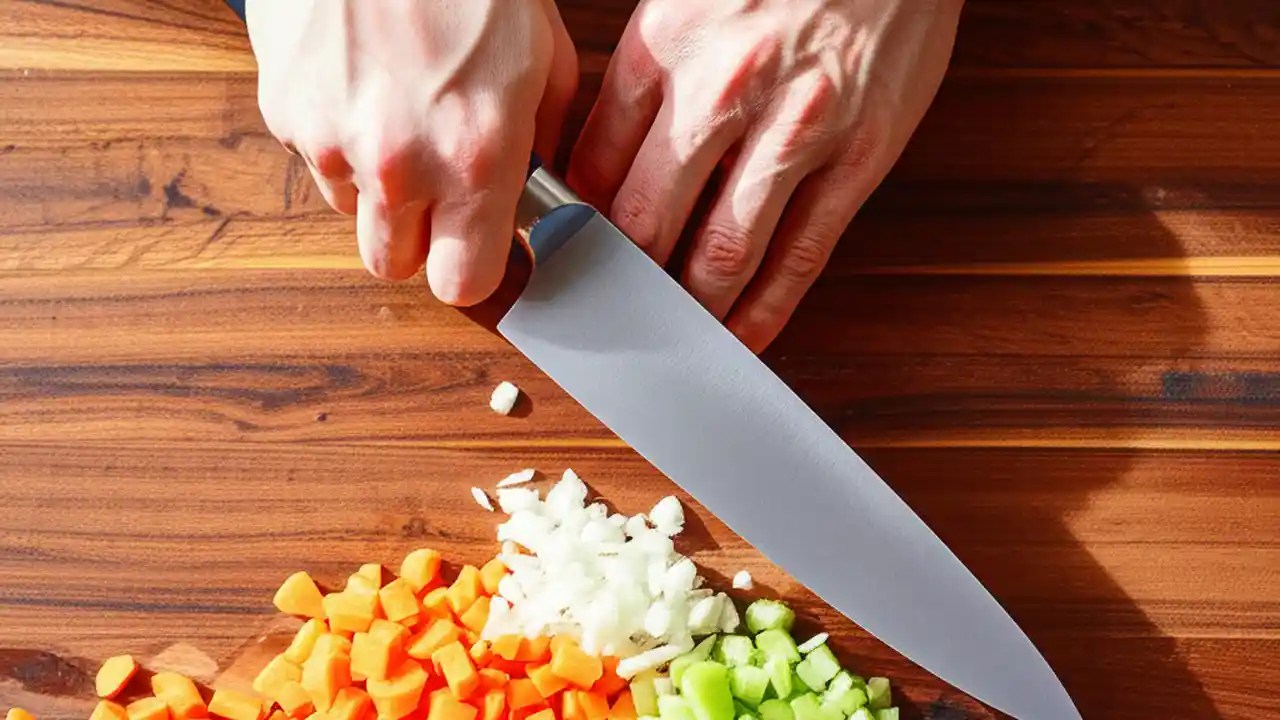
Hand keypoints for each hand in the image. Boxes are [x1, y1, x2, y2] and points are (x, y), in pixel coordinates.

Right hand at [247, 0, 577, 304]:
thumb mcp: (542, 52)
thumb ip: (541, 134)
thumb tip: (536, 178)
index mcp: (474, 156)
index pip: (462, 283)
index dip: (472, 269)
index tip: (478, 251)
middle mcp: (397, 163)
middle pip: (392, 266)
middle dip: (416, 240)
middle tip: (437, 191)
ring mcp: (330, 140)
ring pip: (348, 212)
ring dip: (374, 187)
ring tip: (398, 113)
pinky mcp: (284, 109)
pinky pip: (312, 156)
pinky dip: (336, 136)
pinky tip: (361, 81)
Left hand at [568, 0, 961, 350]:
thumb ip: (643, 71)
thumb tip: (598, 159)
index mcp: (666, 43)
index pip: (594, 165)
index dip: (573, 226)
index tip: (569, 258)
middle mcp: (722, 90)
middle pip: (647, 220)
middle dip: (622, 281)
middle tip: (611, 314)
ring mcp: (796, 128)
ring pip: (724, 252)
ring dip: (692, 309)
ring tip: (675, 337)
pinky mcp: (859, 154)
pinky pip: (803, 253)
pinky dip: (768, 308)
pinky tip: (744, 335)